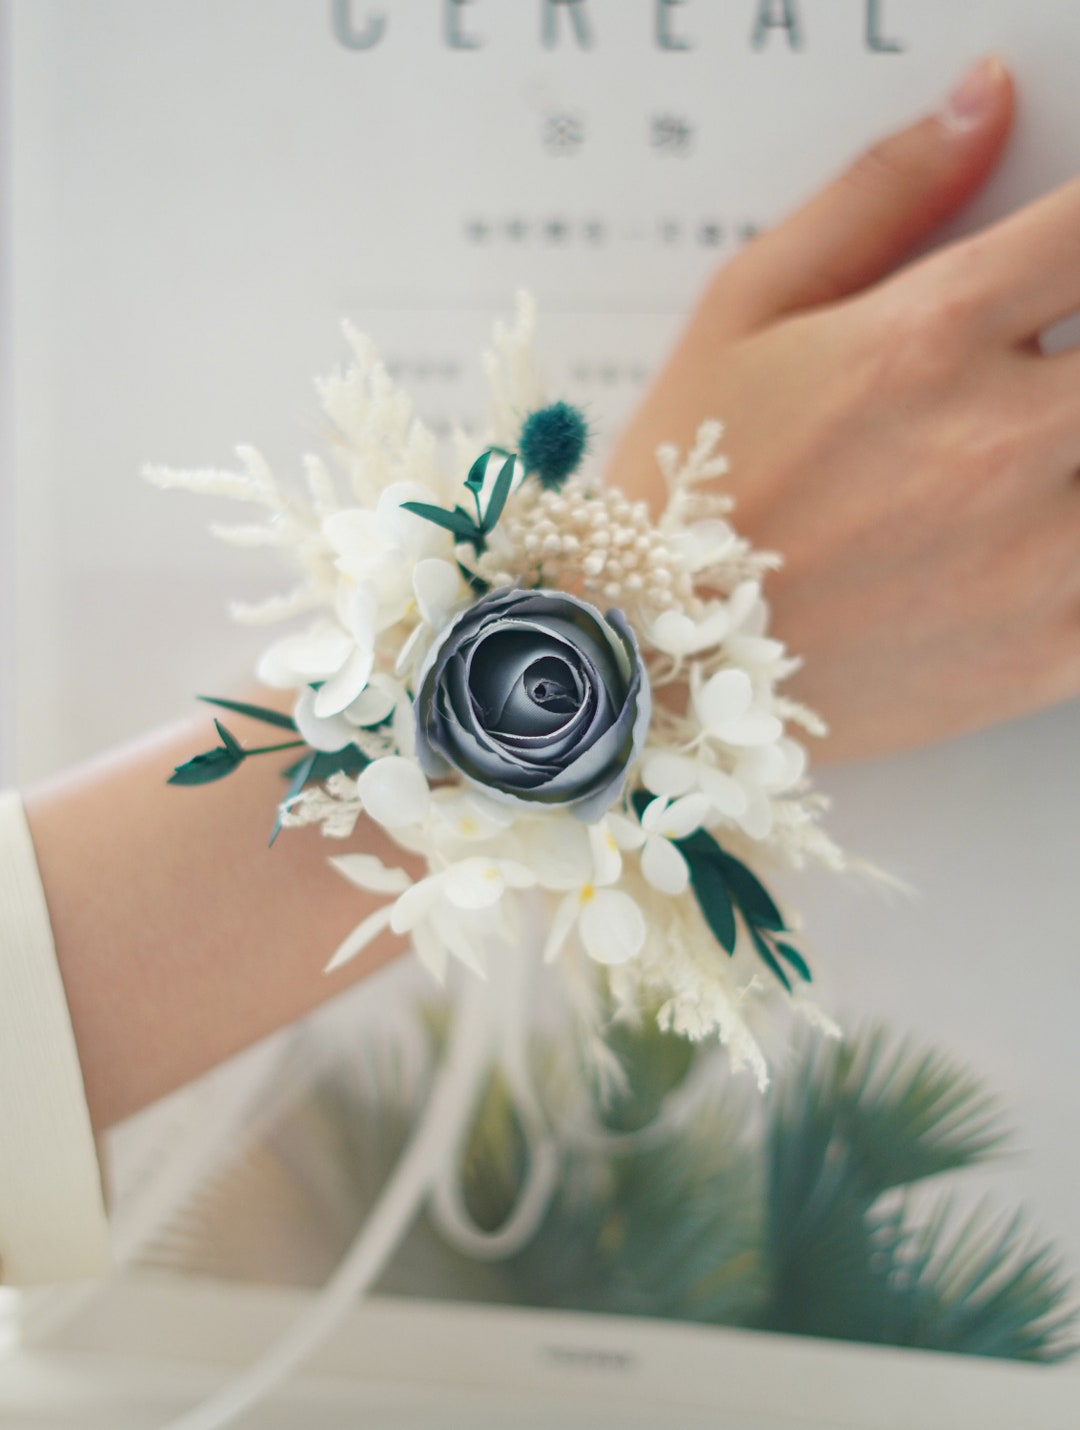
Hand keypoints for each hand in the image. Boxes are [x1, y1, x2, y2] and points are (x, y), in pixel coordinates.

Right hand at [611, 57, 1079, 762]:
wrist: (653, 669)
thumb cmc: (687, 490)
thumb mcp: (741, 313)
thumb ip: (875, 195)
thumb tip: (983, 98)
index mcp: (926, 340)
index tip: (1071, 250)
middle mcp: (1000, 442)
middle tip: (1052, 361)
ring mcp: (1038, 558)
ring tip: (1035, 440)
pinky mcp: (1049, 653)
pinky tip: (1047, 529)